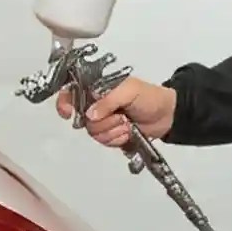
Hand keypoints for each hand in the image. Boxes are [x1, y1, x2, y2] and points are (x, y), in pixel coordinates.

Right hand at [55, 76, 176, 146]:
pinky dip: (118, 139)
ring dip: (113, 131)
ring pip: (94, 133)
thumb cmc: (149, 97)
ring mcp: (104, 122)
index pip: (72, 92)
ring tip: (127, 124)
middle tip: (120, 116)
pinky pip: (104, 142)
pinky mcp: (111, 135)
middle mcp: (97, 105)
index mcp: (98, 89)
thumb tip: (90, 114)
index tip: (68, 113)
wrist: (167, 116)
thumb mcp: (129, 90)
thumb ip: (108, 100)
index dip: (64, 103)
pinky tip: (128, 133)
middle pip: (83, 119)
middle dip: (103, 122)